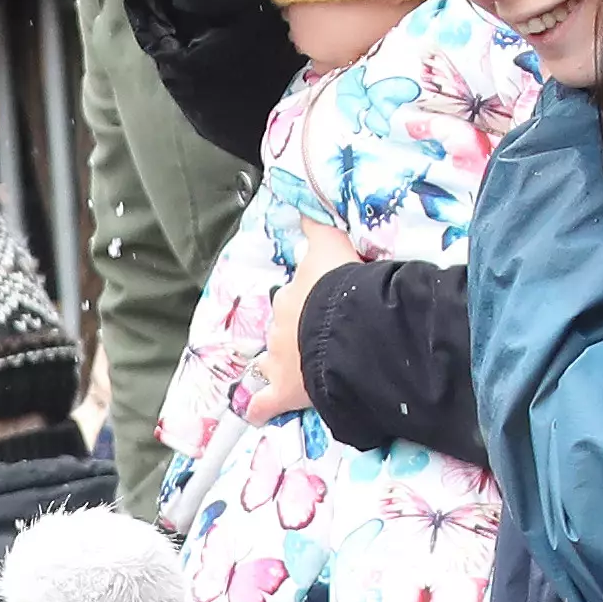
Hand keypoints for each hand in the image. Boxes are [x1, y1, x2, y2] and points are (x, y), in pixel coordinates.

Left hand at [245, 223, 347, 422]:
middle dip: (298, 332)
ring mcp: (278, 360)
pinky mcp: (283, 392)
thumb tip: (302, 188)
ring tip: (306, 369)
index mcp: (291, 295)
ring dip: (287, 364)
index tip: (320, 303)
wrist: (345, 325)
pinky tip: (257, 414)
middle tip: (321, 336)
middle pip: (285, 329)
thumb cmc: (341, 284)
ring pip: (274, 362)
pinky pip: (263, 405)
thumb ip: (319, 221)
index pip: (294, 296)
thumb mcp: (331, 244)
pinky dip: (259, 410)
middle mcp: (279, 326)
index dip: (309, 300)